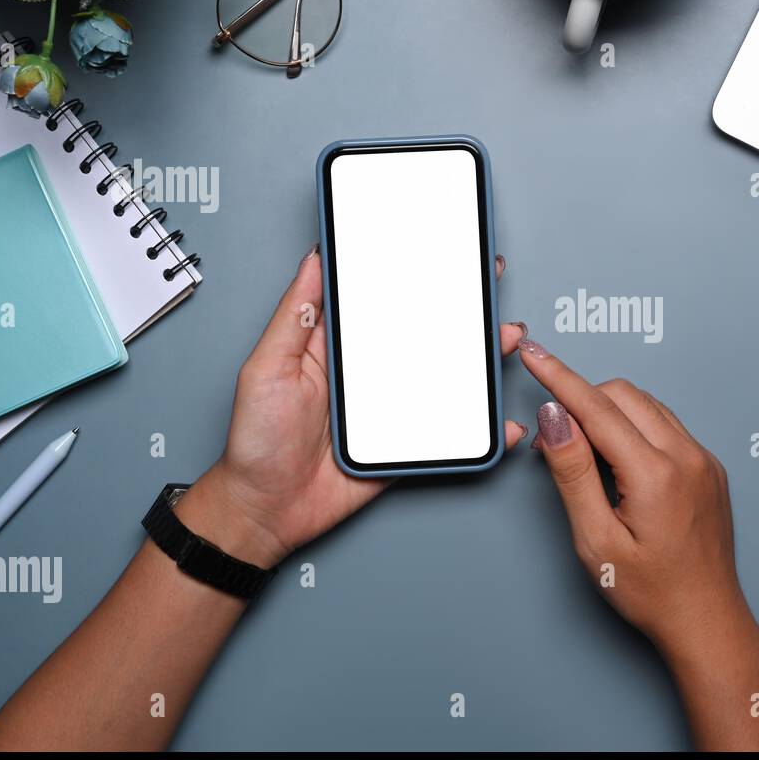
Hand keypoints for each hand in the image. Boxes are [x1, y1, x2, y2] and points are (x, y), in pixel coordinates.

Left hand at [177, 248, 528, 567]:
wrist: (266, 511)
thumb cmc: (255, 442)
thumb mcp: (265, 368)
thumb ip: (293, 316)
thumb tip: (314, 261)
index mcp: (335, 346)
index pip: (378, 300)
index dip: (408, 274)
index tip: (438, 249)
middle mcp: (367, 373)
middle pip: (421, 334)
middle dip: (459, 309)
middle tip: (487, 283)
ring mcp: (389, 409)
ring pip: (444, 377)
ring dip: (478, 359)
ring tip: (503, 339)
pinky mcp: (403, 444)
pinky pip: (448, 432)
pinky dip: (479, 429)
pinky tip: (500, 421)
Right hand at [518, 339, 758, 748]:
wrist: (706, 620)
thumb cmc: (652, 592)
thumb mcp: (596, 539)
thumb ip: (572, 472)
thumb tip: (555, 419)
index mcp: (656, 473)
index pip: (597, 406)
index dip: (559, 377)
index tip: (535, 354)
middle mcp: (686, 457)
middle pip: (623, 395)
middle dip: (584, 401)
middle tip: (555, 438)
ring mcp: (703, 461)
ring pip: (647, 406)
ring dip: (610, 413)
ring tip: (585, 456)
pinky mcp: (709, 469)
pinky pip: (666, 426)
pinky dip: (635, 429)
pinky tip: (619, 463)